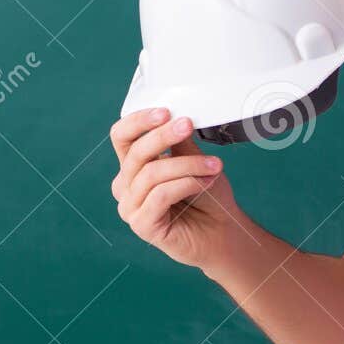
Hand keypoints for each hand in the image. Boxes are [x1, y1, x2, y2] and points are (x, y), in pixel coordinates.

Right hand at [110, 108, 242, 267]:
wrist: (222, 231)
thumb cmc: (207, 196)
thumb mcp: (195, 160)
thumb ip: (180, 142)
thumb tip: (175, 117)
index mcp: (133, 166)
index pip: (121, 136)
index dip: (139, 121)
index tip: (165, 112)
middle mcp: (125, 186)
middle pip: (135, 153)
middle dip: (164, 136)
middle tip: (188, 125)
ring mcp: (130, 207)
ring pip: (152, 173)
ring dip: (187, 165)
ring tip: (214, 165)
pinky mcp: (141, 225)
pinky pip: (160, 195)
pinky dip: (186, 183)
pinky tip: (206, 182)